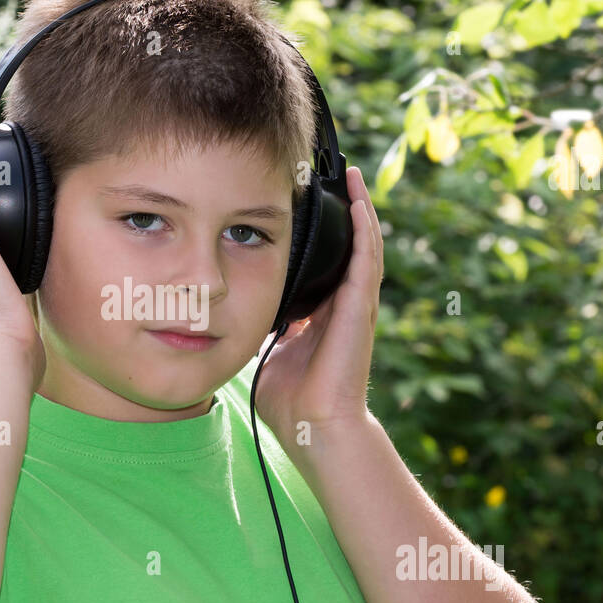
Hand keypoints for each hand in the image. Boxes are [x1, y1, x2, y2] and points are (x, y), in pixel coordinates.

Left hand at [253, 164, 383, 448]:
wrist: (315, 429)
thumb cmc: (291, 401)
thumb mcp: (266, 353)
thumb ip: (260, 331)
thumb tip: (236, 312)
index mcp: (322, 314)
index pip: (325, 263)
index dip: (321, 234)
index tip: (306, 203)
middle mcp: (343, 305)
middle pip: (348, 246)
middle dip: (343, 211)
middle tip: (335, 174)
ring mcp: (355, 306)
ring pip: (364, 246)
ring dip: (360, 210)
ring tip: (353, 176)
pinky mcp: (360, 310)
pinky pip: (366, 260)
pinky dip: (364, 229)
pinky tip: (359, 202)